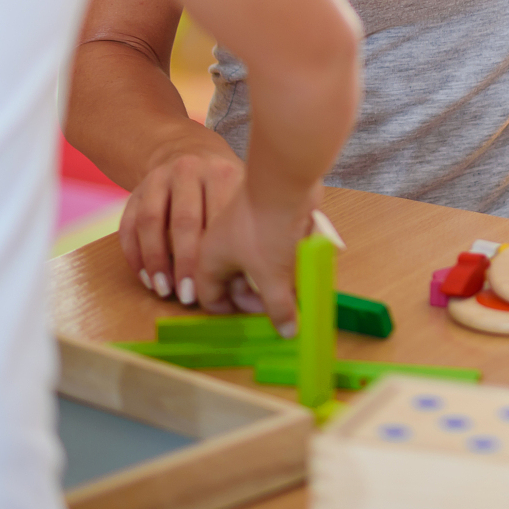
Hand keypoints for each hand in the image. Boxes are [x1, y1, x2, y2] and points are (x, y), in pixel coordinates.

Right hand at [118, 130, 243, 306]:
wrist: (187, 149)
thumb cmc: (224, 185)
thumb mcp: (241, 192)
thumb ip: (244, 227)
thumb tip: (250, 281)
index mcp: (221, 173)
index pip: (216, 217)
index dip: (214, 254)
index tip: (215, 287)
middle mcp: (189, 171)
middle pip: (184, 220)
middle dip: (185, 262)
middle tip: (188, 295)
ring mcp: (159, 178)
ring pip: (151, 221)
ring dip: (155, 260)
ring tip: (163, 290)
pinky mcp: (136, 189)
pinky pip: (129, 223)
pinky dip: (135, 254)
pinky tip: (146, 278)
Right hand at [190, 189, 312, 332]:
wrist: (286, 177)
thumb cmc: (268, 227)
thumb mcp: (273, 276)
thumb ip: (278, 308)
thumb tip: (287, 331)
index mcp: (209, 259)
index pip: (209, 298)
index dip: (232, 311)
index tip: (257, 315)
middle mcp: (220, 244)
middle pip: (233, 282)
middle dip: (257, 294)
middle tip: (281, 300)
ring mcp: (241, 230)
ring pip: (253, 264)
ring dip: (272, 276)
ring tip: (293, 279)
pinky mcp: (261, 218)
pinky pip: (268, 246)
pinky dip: (281, 257)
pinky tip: (299, 259)